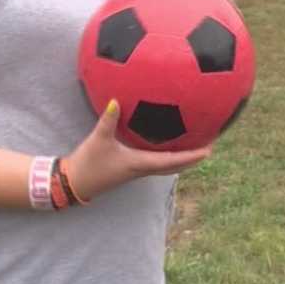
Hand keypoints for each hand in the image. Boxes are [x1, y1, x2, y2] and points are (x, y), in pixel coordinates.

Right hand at [65, 99, 211, 201]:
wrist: (75, 183)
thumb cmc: (88, 163)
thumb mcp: (98, 138)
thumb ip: (108, 119)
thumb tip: (115, 100)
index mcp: (140, 163)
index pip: (171, 161)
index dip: (191, 156)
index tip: (208, 150)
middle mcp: (142, 169)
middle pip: (175, 166)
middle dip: (192, 158)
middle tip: (209, 147)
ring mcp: (137, 171)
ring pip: (166, 167)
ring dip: (182, 159)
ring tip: (196, 147)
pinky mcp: (130, 169)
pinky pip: (156, 163)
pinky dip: (168, 157)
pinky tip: (168, 146)